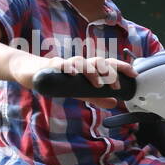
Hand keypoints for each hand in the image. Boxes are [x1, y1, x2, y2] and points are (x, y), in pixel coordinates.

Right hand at [15, 55, 135, 109]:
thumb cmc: (57, 79)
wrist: (30, 72)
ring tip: (97, 84)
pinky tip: (73, 73)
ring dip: (91, 71)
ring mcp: (65, 64)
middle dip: (109, 71)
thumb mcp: (79, 91)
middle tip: (114, 85)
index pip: (108, 64)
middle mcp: (79, 64)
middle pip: (97, 61)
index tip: (134, 74)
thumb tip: (115, 102)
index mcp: (87, 69)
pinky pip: (60, 64)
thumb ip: (96, 97)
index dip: (121, 67)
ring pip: (81, 62)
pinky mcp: (50, 66)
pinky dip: (68, 67)